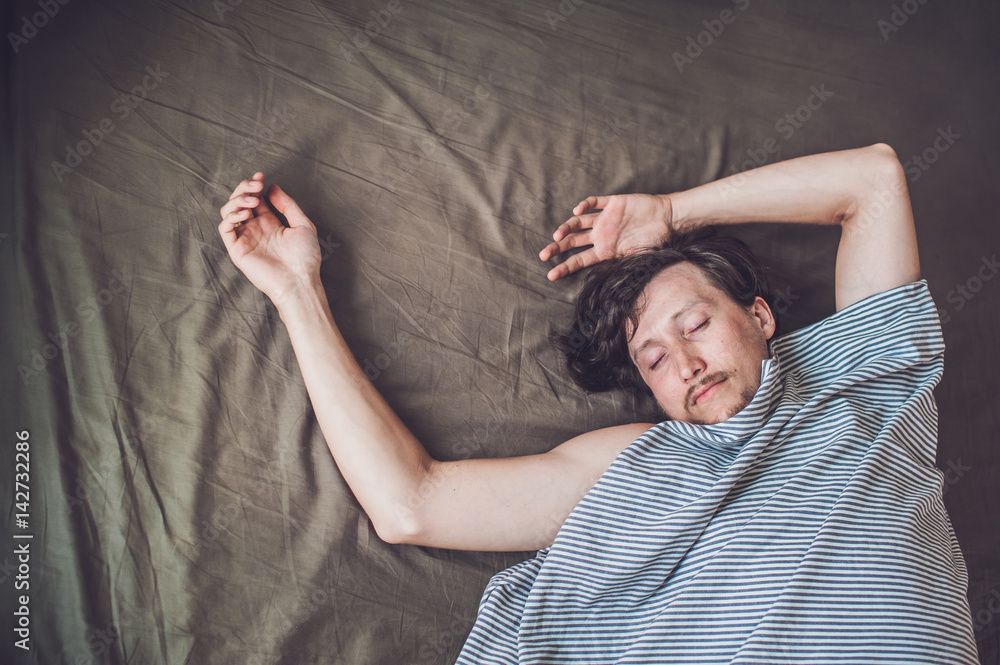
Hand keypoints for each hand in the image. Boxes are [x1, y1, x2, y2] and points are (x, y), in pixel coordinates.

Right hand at [218, 173, 323, 307]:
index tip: (261, 176)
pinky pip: (225, 229)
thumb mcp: (302, 225)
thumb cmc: (305, 258)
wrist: (300, 281)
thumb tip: (272, 187)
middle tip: (256, 184)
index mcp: (270, 223)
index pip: (255, 198)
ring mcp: (245, 238)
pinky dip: (230, 217)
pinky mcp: (237, 250)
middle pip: (240, 201)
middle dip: (244, 188)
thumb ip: (287, 205)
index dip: (254, 185)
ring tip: (252, 201)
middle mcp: (255, 229)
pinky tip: (245, 214)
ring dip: (237, 200)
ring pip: (229, 212)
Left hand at [537, 193, 673, 280]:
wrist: (668, 220)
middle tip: (543, 255)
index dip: (565, 267)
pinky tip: (576, 211)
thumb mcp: (639, 261)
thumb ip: (625, 269)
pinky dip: (584, 205)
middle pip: (573, 241)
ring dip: (566, 228)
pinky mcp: (612, 203)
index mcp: (604, 251)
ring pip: (578, 222)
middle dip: (557, 248)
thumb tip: (615, 291)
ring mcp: (604, 219)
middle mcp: (600, 235)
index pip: (580, 260)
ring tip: (557, 236)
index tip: (550, 275)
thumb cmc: (654, 242)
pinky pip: (595, 202)